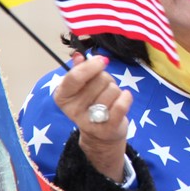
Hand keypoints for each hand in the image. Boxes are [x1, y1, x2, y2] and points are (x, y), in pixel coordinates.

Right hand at [52, 52, 133, 181]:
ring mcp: (90, 121)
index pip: (75, 76)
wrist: (101, 135)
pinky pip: (121, 105)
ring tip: (110, 99)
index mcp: (62, 96)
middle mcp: (73, 110)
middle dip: (106, 80)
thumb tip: (78, 56)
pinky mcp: (107, 129)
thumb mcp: (82, 86)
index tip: (102, 61)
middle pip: (99, 80)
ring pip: (112, 90)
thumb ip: (80, 69)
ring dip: (116, 90)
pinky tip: (125, 98)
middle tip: (103, 89)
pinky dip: (126, 97)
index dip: (91, 65)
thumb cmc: (91, 103)